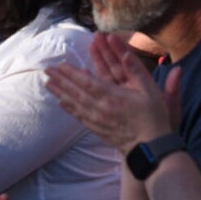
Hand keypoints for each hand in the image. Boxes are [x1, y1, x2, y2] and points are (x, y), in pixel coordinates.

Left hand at [45, 31, 183, 154]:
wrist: (151, 148)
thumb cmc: (153, 117)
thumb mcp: (149, 90)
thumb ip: (135, 70)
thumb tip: (125, 52)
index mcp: (112, 97)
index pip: (86, 82)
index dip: (72, 73)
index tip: (60, 65)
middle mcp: (100, 108)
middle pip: (76, 92)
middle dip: (61, 80)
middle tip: (47, 70)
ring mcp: (98, 121)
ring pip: (75, 104)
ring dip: (60, 93)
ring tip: (48, 84)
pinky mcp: (98, 130)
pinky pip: (79, 117)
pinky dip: (69, 108)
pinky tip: (62, 103)